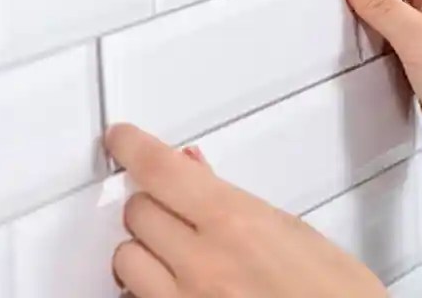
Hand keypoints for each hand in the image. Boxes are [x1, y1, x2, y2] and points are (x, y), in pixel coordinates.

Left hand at [104, 124, 385, 297]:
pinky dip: (148, 288)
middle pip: (138, 210)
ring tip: (172, 250)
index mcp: (237, 224)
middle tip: (175, 204)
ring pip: (125, 258)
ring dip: (144, 249)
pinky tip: (173, 283)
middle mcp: (203, 263)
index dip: (132, 146)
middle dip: (153, 202)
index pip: (160, 170)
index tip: (123, 139)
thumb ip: (239, 203)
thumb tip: (197, 170)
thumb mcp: (298, 235)